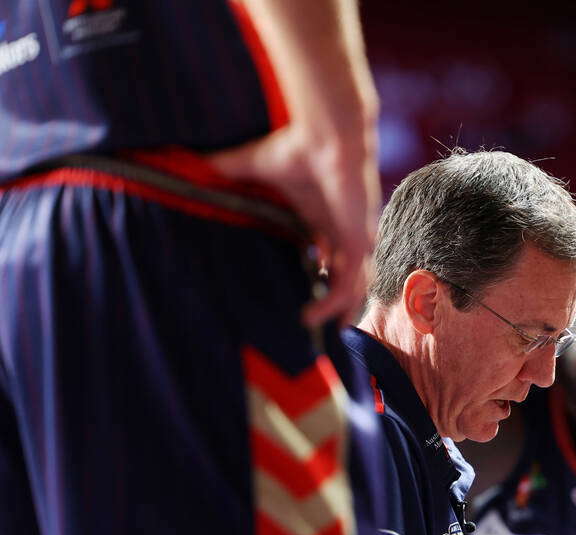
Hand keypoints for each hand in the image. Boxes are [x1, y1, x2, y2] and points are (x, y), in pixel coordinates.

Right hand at [207, 122, 380, 326]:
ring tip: (316, 329)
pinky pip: (350, 283)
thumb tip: (190, 164)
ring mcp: (353, 238)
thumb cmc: (296, 146)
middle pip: (346, 276)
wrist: (327, 136)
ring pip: (352, 285)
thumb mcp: (252, 164)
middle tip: (316, 324)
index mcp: (324, 217)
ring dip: (337, 309)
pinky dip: (336, 303)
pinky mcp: (357, 241)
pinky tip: (316, 318)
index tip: (302, 295)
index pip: (328, 255)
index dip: (320, 276)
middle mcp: (341, 231)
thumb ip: (224, 169)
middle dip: (336, 301)